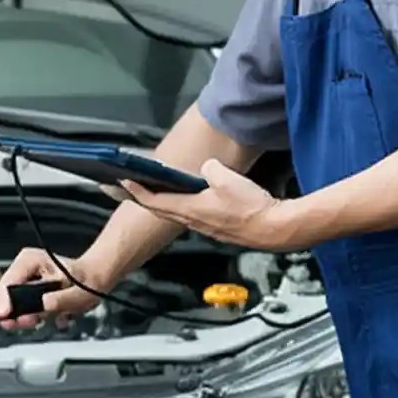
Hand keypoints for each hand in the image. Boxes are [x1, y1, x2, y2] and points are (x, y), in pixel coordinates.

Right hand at [0, 248, 110, 329]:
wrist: (91, 281)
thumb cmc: (86, 280)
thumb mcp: (79, 291)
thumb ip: (61, 299)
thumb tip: (44, 304)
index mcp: (30, 260)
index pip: (8, 282)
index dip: (4, 301)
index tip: (6, 316)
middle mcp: (23, 268)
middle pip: (5, 294)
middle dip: (14, 312)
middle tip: (29, 321)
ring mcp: (23, 280)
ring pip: (9, 303)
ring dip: (21, 316)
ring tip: (37, 320)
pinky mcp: (25, 292)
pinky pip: (17, 308)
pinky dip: (27, 317)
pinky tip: (41, 318)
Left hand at [120, 158, 303, 249]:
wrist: (277, 229)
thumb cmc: (252, 207)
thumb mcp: (226, 178)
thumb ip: (210, 169)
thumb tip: (207, 168)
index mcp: (191, 209)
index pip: (154, 201)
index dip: (135, 191)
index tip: (119, 182)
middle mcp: (194, 221)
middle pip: (159, 209)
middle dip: (139, 197)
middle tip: (121, 189)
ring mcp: (206, 227)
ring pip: (175, 213)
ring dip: (159, 203)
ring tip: (148, 192)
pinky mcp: (218, 229)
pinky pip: (192, 215)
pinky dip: (180, 206)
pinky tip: (185, 200)